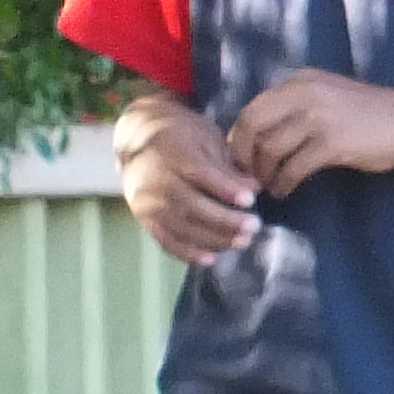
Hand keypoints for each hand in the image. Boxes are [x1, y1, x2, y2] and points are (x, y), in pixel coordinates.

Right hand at [113, 98, 258, 265]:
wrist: (138, 137)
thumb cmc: (182, 135)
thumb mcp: (206, 138)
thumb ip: (228, 165)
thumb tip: (256, 187)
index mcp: (172, 151)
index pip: (199, 173)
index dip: (225, 188)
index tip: (250, 200)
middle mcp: (155, 178)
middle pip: (191, 204)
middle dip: (225, 219)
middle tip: (254, 226)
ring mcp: (146, 200)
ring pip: (181, 225)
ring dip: (213, 238)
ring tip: (242, 242)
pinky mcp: (143, 217)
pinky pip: (165, 240)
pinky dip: (187, 252)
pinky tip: (212, 258)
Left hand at [225, 69, 393, 197]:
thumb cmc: (369, 113)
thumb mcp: (328, 96)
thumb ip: (295, 106)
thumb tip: (256, 135)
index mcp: (300, 82)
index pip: (252, 107)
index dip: (240, 137)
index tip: (242, 159)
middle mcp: (305, 94)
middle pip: (252, 125)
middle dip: (242, 156)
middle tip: (246, 176)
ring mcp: (319, 118)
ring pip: (270, 149)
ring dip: (263, 173)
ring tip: (267, 186)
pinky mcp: (332, 143)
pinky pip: (294, 168)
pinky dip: (283, 184)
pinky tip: (285, 191)